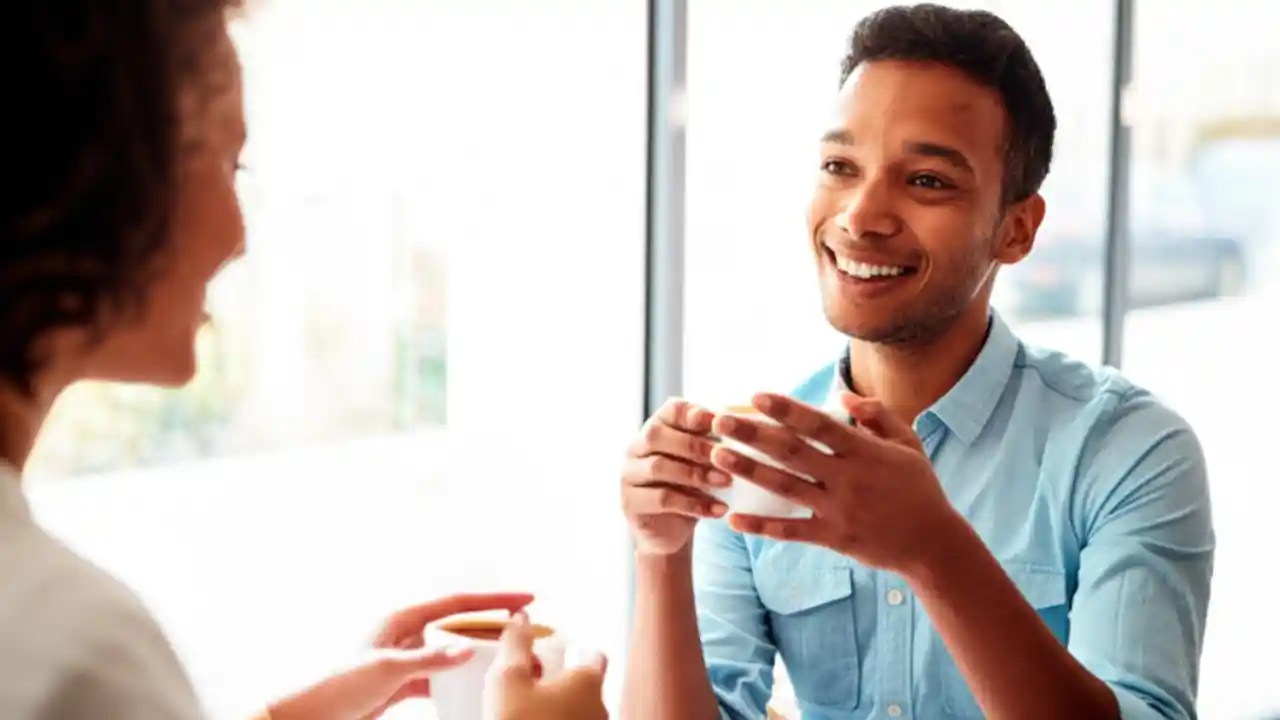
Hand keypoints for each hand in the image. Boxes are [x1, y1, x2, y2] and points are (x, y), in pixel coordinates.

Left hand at [268, 593, 533, 719]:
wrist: (303, 716)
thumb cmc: (336, 685)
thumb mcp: (385, 670)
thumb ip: (428, 660)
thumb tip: (467, 651)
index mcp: (401, 617)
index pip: (458, 602)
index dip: (494, 600)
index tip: (526, 597)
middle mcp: (405, 632)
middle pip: (458, 623)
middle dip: (491, 626)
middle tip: (526, 629)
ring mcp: (404, 657)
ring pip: (451, 651)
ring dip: (476, 655)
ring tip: (507, 659)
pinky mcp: (400, 682)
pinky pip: (438, 676)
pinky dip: (456, 681)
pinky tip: (473, 689)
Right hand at [484, 612, 608, 719]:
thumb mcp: (508, 678)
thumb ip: (516, 642)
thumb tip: (522, 617)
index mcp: (588, 680)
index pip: (594, 655)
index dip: (574, 652)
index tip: (552, 655)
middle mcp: (601, 707)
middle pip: (586, 686)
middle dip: (560, 684)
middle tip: (529, 685)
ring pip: (579, 713)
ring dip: (558, 710)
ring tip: (526, 712)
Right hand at [621, 397, 730, 555]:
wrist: (672, 532)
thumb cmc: (692, 490)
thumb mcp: (704, 464)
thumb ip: (713, 445)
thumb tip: (739, 426)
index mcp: (656, 429)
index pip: (669, 410)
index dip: (692, 413)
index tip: (718, 420)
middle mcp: (636, 448)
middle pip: (657, 435)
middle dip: (695, 444)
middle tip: (726, 455)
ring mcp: (628, 475)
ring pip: (659, 467)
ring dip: (696, 474)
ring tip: (726, 482)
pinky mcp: (631, 502)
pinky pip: (662, 499)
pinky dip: (694, 504)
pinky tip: (718, 509)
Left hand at [708, 391, 965, 574]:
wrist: (934, 543)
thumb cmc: (920, 488)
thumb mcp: (908, 443)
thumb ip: (877, 415)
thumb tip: (842, 395)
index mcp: (864, 451)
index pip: (817, 424)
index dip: (786, 409)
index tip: (756, 396)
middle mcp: (847, 478)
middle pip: (792, 451)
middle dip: (752, 435)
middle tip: (719, 421)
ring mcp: (838, 509)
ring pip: (785, 487)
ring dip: (749, 471)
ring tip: (718, 456)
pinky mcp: (833, 537)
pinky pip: (792, 531)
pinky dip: (762, 526)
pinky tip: (734, 520)